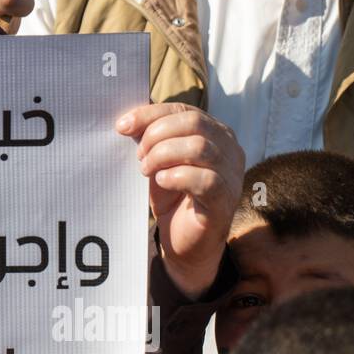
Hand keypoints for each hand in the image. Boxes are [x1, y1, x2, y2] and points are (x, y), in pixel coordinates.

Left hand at [116, 104, 244, 300]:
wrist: (185, 242)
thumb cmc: (173, 196)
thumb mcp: (160, 161)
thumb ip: (152, 138)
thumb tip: (128, 120)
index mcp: (215, 133)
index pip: (184, 110)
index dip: (150, 114)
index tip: (122, 126)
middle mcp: (230, 149)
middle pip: (194, 123)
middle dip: (157, 135)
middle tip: (139, 155)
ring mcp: (232, 175)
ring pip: (200, 147)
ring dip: (163, 155)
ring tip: (147, 170)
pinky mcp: (225, 200)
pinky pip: (205, 179)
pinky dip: (177, 177)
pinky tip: (162, 182)